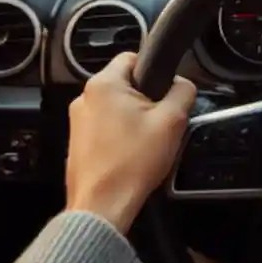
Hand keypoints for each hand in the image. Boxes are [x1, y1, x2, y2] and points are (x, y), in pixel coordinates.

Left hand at [65, 52, 195, 232]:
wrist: (103, 206)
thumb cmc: (132, 164)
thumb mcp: (171, 121)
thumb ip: (183, 92)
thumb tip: (183, 84)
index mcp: (103, 84)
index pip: (133, 56)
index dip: (155, 72)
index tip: (166, 94)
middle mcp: (84, 98)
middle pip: (125, 84)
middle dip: (146, 100)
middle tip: (160, 123)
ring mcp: (78, 121)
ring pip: (115, 108)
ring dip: (133, 119)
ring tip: (146, 143)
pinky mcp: (78, 142)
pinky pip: (105, 128)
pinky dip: (120, 136)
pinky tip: (131, 155)